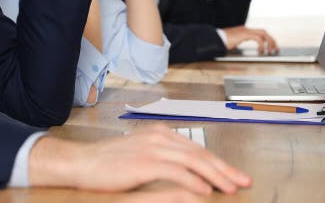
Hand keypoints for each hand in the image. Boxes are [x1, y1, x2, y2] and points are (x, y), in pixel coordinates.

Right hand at [29, 126, 250, 194]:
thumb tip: (191, 174)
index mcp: (160, 133)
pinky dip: (194, 181)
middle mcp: (159, 136)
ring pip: (193, 160)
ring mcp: (152, 147)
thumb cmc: (108, 163)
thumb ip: (165, 161)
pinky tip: (204, 191)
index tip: (234, 175)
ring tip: (230, 188)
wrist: (82, 162)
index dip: (219, 162)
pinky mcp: (144, 162)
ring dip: (215, 175)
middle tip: (242, 181)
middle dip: (224, 168)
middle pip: (200, 152)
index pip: (197, 148)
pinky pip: (177, 171)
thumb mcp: (141, 157)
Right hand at [224, 25, 277, 53]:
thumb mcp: (232, 43)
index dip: (267, 39)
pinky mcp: (244, 34)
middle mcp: (246, 29)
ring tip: (270, 50)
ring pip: (263, 33)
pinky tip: (260, 51)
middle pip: (264, 31)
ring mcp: (246, 31)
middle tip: (275, 49)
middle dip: (271, 40)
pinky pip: (258, 38)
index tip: (270, 47)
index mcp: (244, 30)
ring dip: (269, 42)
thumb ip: (237, 43)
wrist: (216, 38)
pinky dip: (261, 45)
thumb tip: (238, 47)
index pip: (259, 32)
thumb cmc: (222, 41)